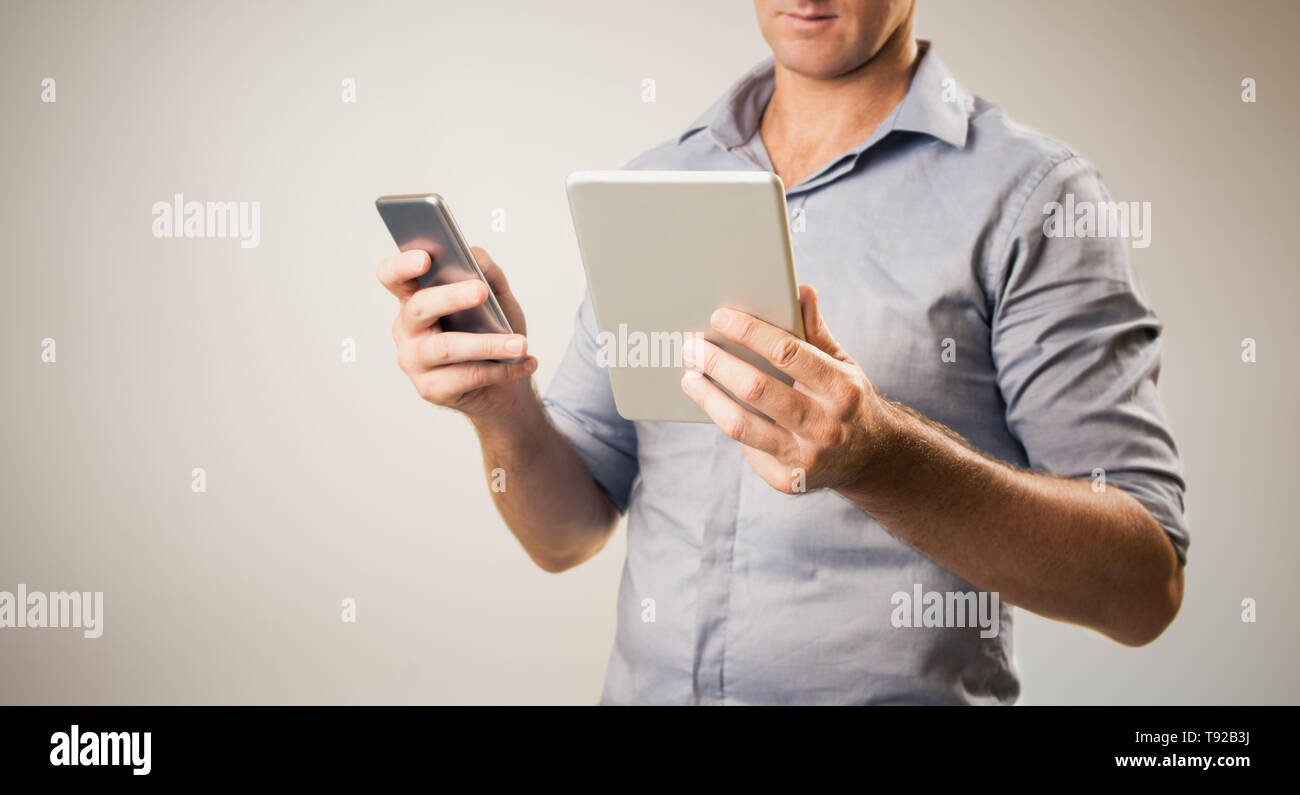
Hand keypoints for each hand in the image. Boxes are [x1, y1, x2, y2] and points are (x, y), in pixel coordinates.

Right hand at [377, 246, 536, 418]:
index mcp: (415, 298)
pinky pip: (466, 376)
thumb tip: (474, 255)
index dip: (402, 266)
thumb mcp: (497, 298)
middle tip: (481, 291)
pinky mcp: (429, 389)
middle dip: (451, 297)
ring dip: (487, 344)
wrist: (503, 387)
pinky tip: (523, 363)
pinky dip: (499, 370)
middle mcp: (407, 328)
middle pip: (419, 307)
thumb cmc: (492, 333)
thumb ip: (486, 272)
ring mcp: (414, 360)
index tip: (425, 258)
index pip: (393, 277)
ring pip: (445, 347)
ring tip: (520, 343)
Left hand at [680, 284, 891, 494]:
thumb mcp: (842, 364)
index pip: (787, 353)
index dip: (749, 332)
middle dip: (718, 363)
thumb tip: (800, 290)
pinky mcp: (787, 480)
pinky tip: (714, 406)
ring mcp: (805, 457)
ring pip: (740, 425)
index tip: (720, 316)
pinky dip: (727, 422)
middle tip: (692, 346)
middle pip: (757, 389)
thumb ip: (816, 331)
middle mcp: (826, 425)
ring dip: (707, 397)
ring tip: (688, 377)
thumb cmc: (847, 400)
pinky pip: (746, 448)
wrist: (872, 459)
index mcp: (841, 388)